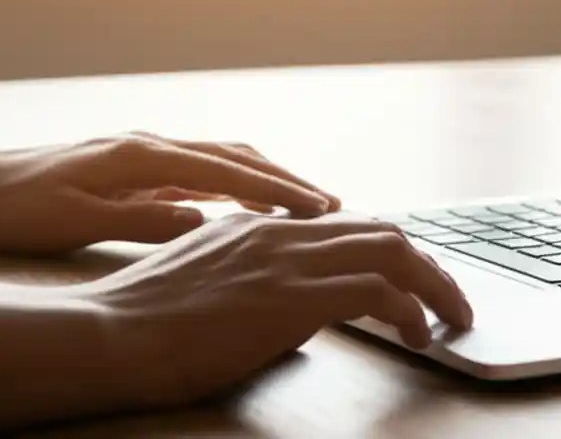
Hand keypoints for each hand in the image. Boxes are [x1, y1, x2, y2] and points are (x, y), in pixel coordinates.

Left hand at [0, 133, 339, 253]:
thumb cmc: (22, 208)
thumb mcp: (79, 222)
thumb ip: (146, 221)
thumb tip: (206, 221)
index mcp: (144, 156)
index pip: (228, 171)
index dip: (278, 189)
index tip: (319, 207)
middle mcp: (154, 145)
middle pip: (237, 156)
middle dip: (288, 178)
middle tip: (334, 204)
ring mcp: (149, 152)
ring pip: (225, 158)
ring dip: (269, 177)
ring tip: (308, 202)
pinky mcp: (143, 165)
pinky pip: (204, 170)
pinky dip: (240, 183)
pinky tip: (255, 203)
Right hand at [79, 212, 473, 408]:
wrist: (107, 335)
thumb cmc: (145, 321)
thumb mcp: (209, 279)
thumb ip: (260, 279)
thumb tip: (302, 312)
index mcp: (261, 225)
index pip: (350, 225)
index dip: (393, 251)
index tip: (416, 277)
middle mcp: (281, 231)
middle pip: (383, 231)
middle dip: (428, 265)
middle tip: (450, 297)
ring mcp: (288, 259)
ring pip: (392, 251)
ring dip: (434, 285)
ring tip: (452, 316)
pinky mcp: (292, 297)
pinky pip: (376, 292)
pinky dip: (409, 311)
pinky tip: (417, 335)